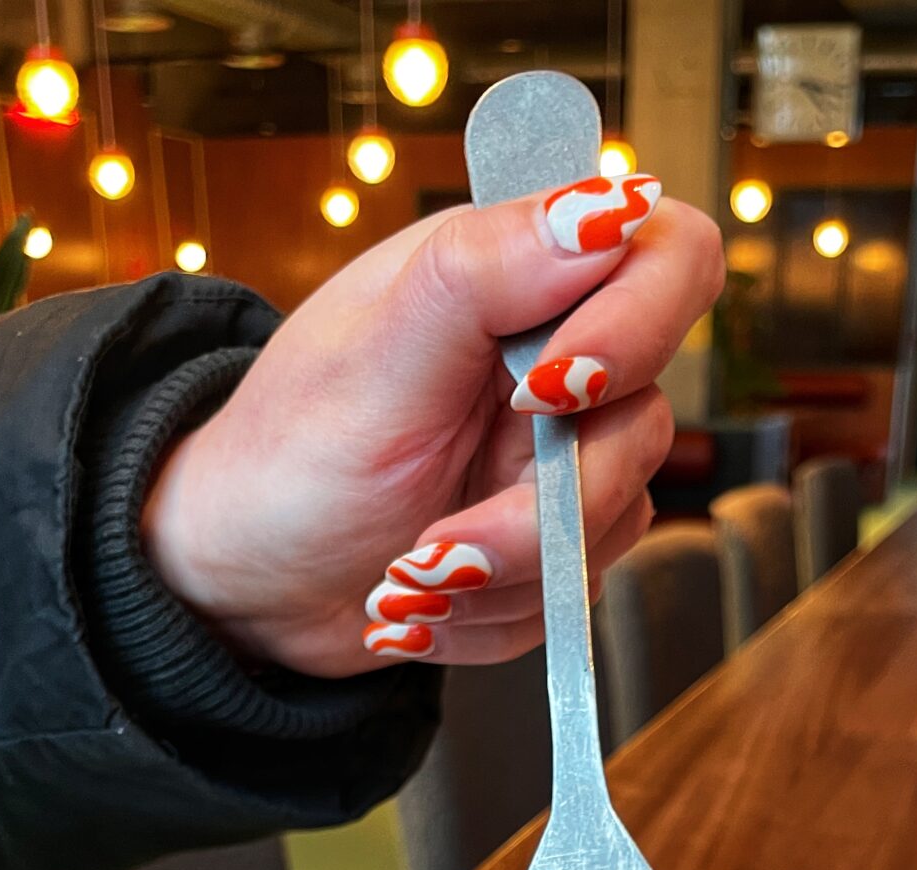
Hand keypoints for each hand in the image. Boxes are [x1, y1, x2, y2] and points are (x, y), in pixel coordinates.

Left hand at [142, 175, 724, 675]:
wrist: (247, 582)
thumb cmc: (286, 455)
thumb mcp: (373, 357)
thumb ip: (485, 271)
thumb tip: (606, 206)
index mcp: (517, 275)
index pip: (669, 257)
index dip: (639, 325)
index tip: (545, 387)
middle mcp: (554, 359)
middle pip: (647, 424)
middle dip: (542, 508)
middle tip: (441, 539)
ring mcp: (561, 459)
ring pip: (617, 524)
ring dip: (507, 575)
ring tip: (407, 577)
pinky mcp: (554, 542)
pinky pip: (576, 593)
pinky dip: (496, 616)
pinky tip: (424, 605)